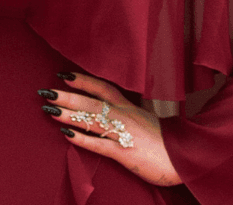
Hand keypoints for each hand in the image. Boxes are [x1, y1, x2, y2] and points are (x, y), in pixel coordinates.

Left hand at [40, 72, 181, 186]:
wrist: (186, 158)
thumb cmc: (168, 143)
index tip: (64, 74)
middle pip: (92, 102)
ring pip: (92, 120)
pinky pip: (100, 145)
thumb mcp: (148, 123)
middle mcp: (125, 117)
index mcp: (131, 108)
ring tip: (49, 110)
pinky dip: (82, 139)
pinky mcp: (124, 153)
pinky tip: (66, 135)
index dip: (83, 81)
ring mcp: (124, 134)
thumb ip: (131, 116)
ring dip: (69, 114)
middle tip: (46, 91)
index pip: (103, 88)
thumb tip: (115, 113)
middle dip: (68, 96)